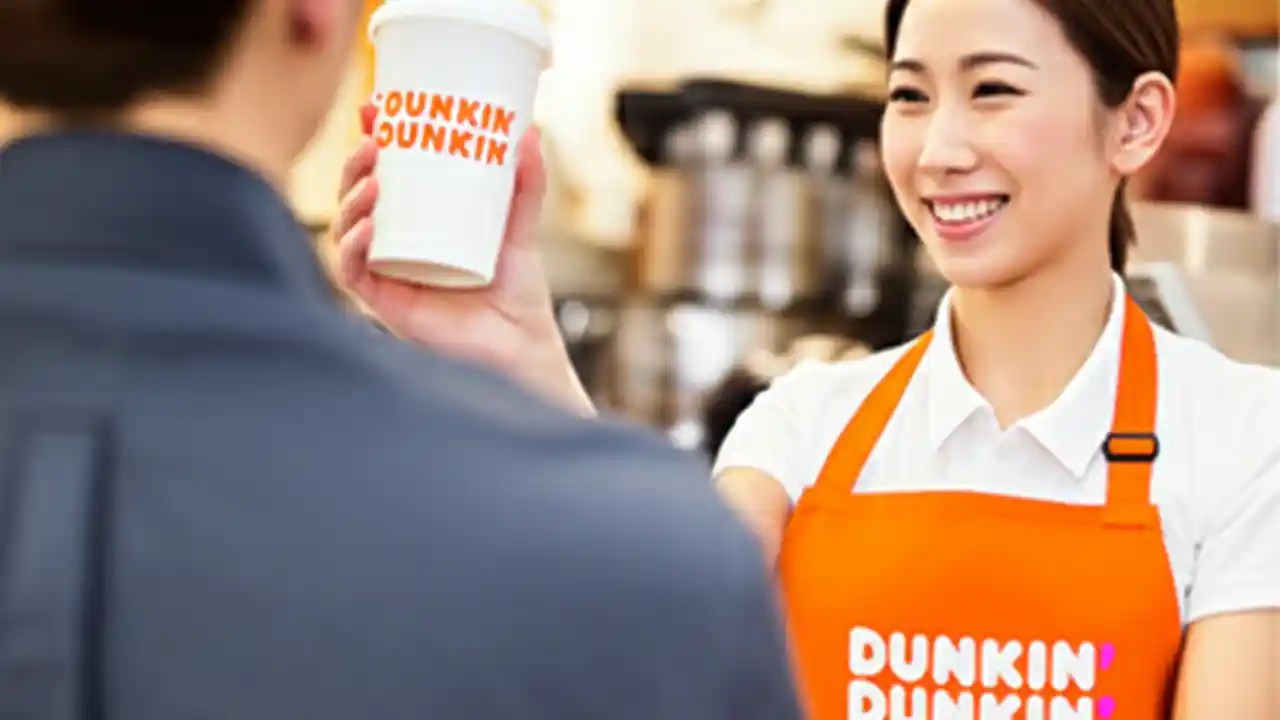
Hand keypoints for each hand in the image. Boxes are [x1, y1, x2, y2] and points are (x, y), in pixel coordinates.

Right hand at [331, 104, 593, 414]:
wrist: (521, 343)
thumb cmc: (517, 290)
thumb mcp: (520, 226)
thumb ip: (526, 184)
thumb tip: (530, 134)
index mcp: (419, 221)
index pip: (384, 173)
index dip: (371, 141)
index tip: (375, 109)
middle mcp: (396, 244)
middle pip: (356, 197)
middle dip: (355, 166)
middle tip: (374, 143)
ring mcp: (388, 272)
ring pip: (346, 230)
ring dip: (350, 201)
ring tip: (374, 183)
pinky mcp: (385, 304)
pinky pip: (354, 272)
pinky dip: (353, 248)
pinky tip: (366, 229)